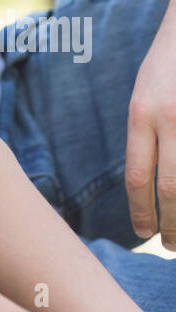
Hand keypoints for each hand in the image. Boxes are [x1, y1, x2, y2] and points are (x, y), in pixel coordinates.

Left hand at [126, 19, 175, 249]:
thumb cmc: (167, 65)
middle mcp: (170, 118)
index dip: (141, 212)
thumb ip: (145, 136)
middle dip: (173, 225)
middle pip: (172, 189)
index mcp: (142, 113)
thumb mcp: (144, 95)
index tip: (142, 233)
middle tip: (172, 246)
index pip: (139, 177)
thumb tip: (148, 188)